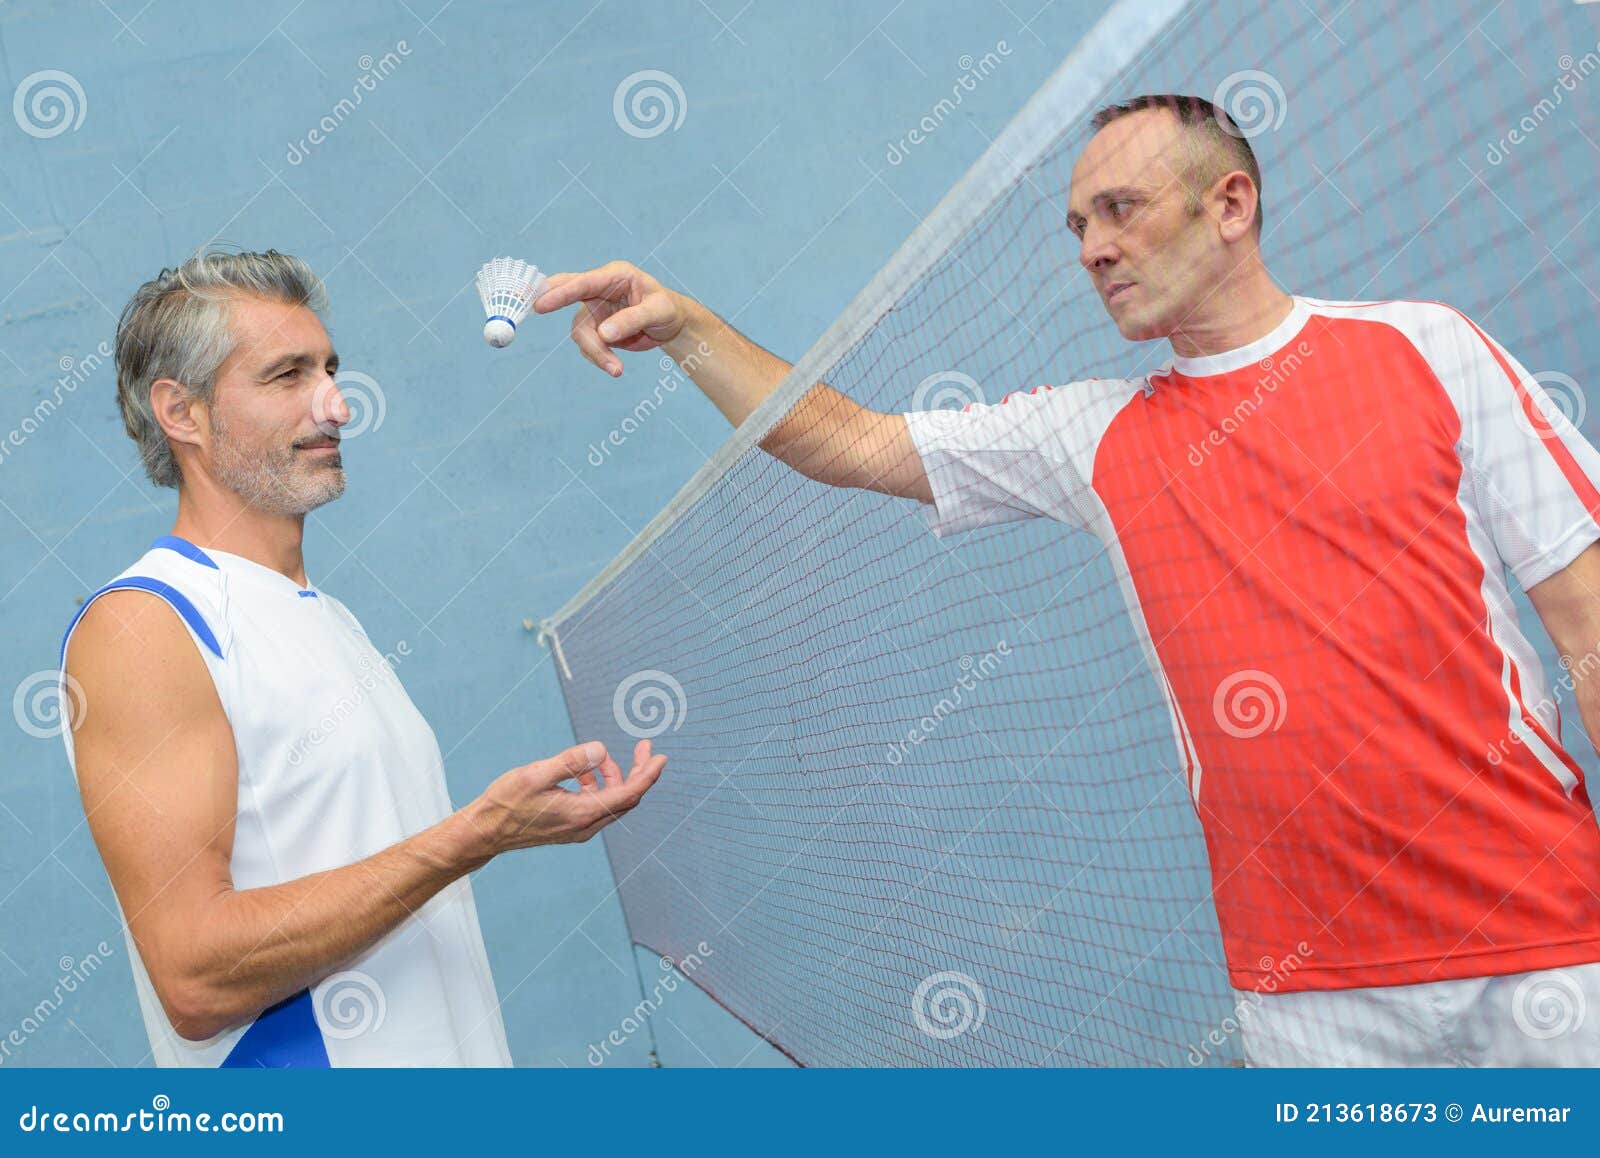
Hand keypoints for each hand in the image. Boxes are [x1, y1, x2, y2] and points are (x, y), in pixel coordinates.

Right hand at [469, 739, 666, 853]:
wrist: (485, 832)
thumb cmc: (506, 802)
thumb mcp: (536, 775)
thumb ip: (570, 761)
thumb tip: (602, 749)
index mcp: (582, 813)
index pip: (629, 794)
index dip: (648, 774)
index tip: (661, 756)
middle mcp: (586, 826)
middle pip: (626, 798)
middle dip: (638, 771)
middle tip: (644, 745)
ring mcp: (579, 829)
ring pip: (611, 802)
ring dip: (613, 777)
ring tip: (596, 758)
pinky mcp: (570, 827)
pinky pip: (596, 805)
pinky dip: (596, 785)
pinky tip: (580, 772)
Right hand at [532, 260, 687, 376]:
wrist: (671, 325)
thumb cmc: (667, 309)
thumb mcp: (658, 311)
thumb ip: (632, 320)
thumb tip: (604, 334)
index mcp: (615, 276)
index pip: (584, 283)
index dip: (561, 292)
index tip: (541, 304)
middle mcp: (600, 290)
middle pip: (570, 300)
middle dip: (562, 310)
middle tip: (548, 315)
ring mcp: (595, 310)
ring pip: (581, 333)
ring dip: (595, 353)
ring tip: (617, 370)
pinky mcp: (595, 329)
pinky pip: (587, 346)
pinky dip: (598, 358)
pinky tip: (615, 367)